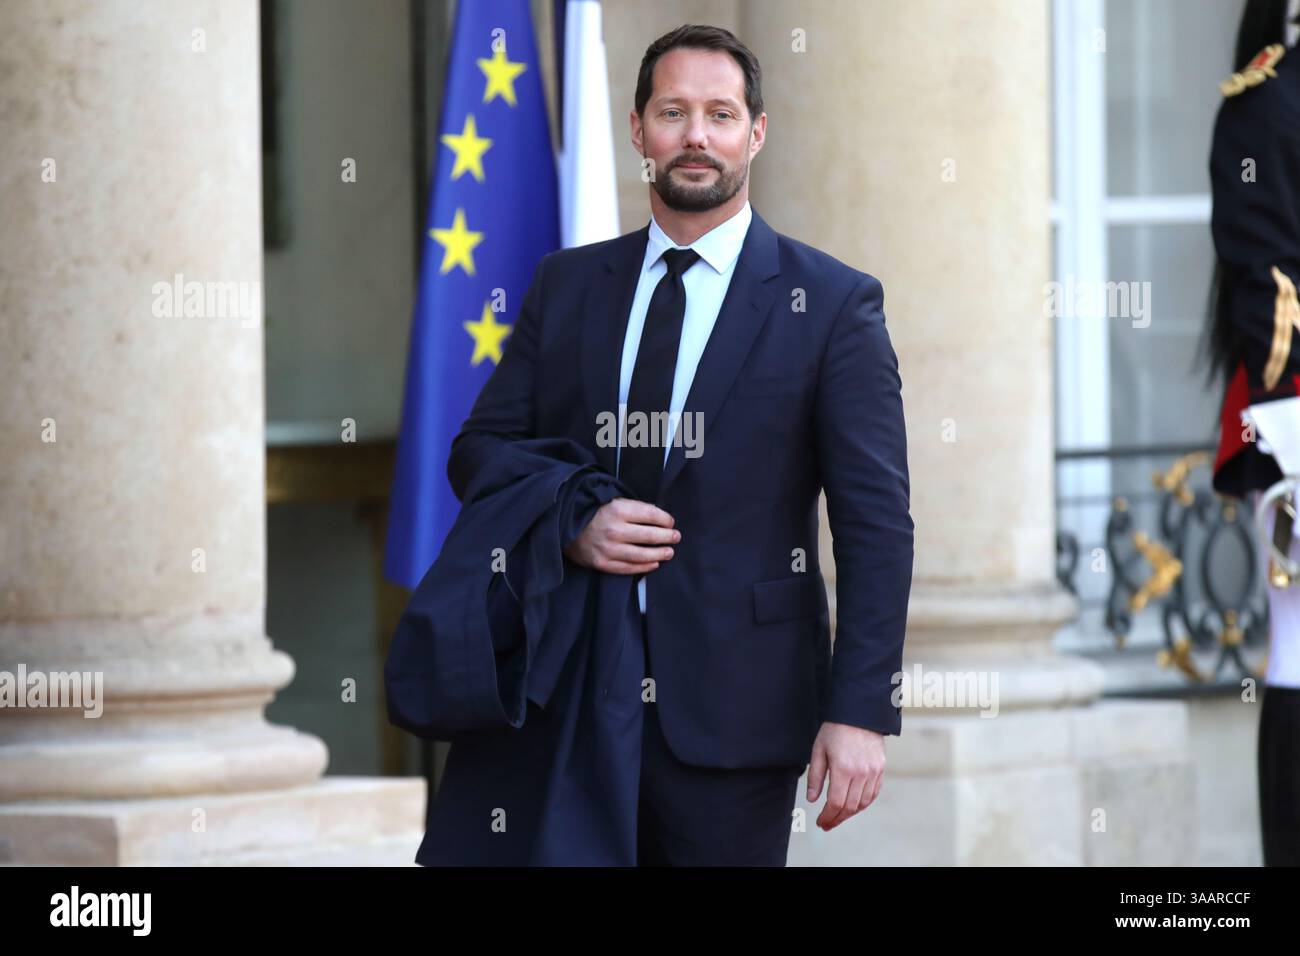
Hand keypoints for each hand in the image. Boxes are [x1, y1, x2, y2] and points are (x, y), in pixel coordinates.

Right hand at [563, 497, 679, 573]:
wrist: (563, 526)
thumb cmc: (593, 512)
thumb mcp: (612, 501)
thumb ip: (634, 507)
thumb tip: (658, 514)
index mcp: (617, 510)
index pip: (650, 514)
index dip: (665, 519)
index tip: (671, 522)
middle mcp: (614, 530)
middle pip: (649, 535)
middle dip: (667, 536)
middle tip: (676, 537)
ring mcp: (608, 549)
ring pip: (641, 554)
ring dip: (659, 554)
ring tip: (669, 552)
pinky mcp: (602, 563)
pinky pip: (628, 567)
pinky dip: (644, 566)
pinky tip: (653, 563)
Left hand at [805, 721, 885, 829]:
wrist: (859, 713)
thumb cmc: (835, 729)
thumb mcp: (819, 750)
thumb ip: (816, 777)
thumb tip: (812, 800)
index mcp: (843, 768)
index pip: (836, 803)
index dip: (828, 816)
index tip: (821, 822)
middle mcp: (861, 773)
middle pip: (850, 807)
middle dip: (837, 819)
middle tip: (827, 824)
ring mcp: (873, 772)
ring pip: (863, 803)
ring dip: (850, 814)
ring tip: (838, 816)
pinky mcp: (881, 769)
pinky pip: (873, 793)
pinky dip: (863, 803)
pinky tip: (853, 806)